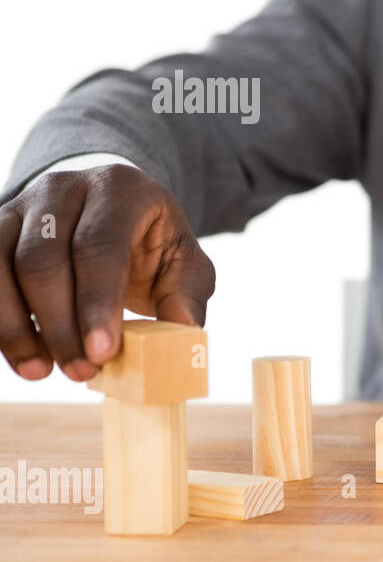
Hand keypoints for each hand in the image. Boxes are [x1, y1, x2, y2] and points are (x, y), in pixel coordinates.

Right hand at [0, 165, 214, 381]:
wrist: (109, 207)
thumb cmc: (150, 241)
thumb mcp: (184, 261)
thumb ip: (187, 295)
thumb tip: (183, 331)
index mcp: (120, 190)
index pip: (100, 245)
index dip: (97, 302)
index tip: (102, 351)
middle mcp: (63, 189)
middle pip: (43, 259)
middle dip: (59, 324)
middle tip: (80, 371)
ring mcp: (20, 206)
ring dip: (16, 328)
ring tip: (41, 372)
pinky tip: (20, 353)